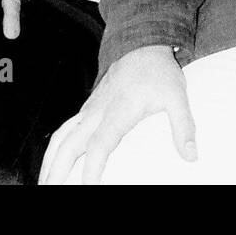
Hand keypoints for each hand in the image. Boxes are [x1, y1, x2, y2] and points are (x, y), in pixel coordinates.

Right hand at [39, 44, 195, 184]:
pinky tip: (52, 161)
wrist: (143, 44)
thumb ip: (184, 127)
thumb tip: (191, 156)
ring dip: (50, 159)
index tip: (88, 187)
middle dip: (57, 169)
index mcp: (119, 111)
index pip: (100, 144)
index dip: (92, 167)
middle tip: (49, 190)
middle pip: (70, 143)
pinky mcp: (88, 108)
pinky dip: (55, 147)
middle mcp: (98, 111)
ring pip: (62, 136)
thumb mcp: (177, 97)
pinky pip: (65, 129)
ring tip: (44, 182)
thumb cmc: (159, 72)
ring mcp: (90, 109)